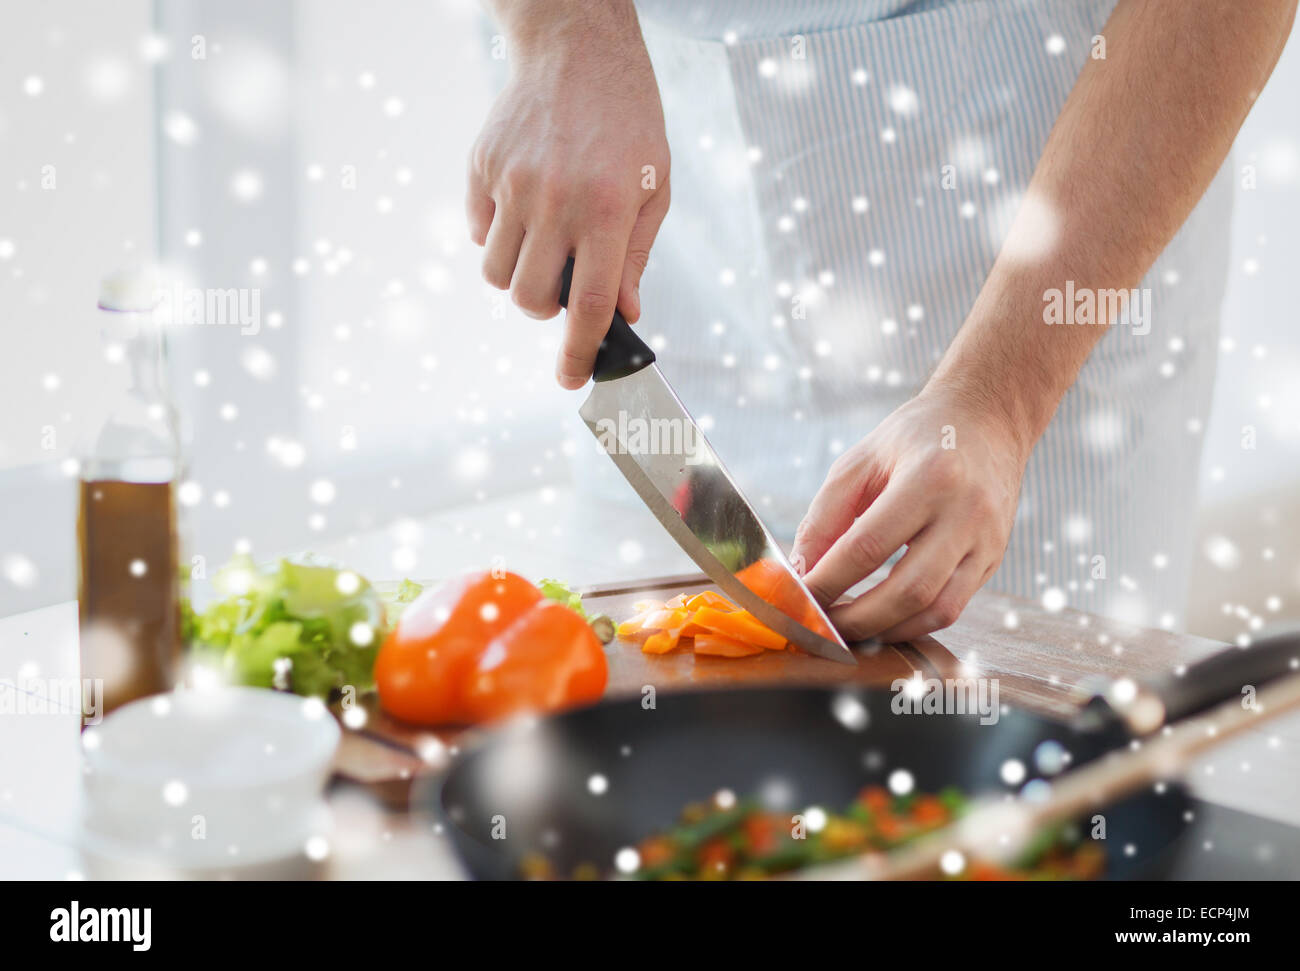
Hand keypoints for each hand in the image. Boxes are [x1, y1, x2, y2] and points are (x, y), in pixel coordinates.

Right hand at [467, 4, 669, 387]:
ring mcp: (512, 182)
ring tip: (544, 243)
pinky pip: (478, 231)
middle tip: (564, 284)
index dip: (579, 352)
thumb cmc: (628, 124)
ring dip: (519, 276)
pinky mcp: (482, 167)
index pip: (588, 304)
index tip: (572, 381)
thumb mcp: (654, 188)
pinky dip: (498, 237)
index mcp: (606, 210)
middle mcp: (555, 200)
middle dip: (545, 309)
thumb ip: (635, 256)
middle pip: (529, 299)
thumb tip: (623, 315)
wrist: (578, 50)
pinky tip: (525, 206)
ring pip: (496, 273)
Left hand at [792, 385, 1031, 642]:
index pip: (867, 547)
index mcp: (930, 477)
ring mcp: (987, 540)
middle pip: (907, 590)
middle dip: (856, 619)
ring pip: (936, 611)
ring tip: (847, 629)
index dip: (828, 581)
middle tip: (820, 626)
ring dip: (885, 630)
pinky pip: (952, 609)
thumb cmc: (916, 437)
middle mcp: (966, 513)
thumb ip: (826, 516)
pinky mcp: (993, 559)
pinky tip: (881, 620)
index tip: (798, 599)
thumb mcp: (861, 461)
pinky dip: (912, 624)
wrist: (987, 420)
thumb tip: (803, 572)